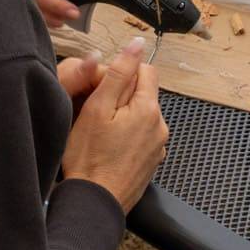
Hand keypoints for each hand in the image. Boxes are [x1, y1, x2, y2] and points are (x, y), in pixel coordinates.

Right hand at [60, 38, 169, 211]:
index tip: (101, 88)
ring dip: (124, 117)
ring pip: (141, 116)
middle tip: (95, 112)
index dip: (121, 72)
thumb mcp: (97, 108)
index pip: (144, 70)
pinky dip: (127, 137)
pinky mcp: (151, 162)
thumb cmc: (90, 159)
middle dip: (121, 96)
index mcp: (149, 108)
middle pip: (143, 93)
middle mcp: (160, 126)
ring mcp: (157, 146)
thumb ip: (119, 73)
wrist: (94, 204)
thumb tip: (137, 44)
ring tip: (100, 133)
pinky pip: (140, 137)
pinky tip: (108, 149)